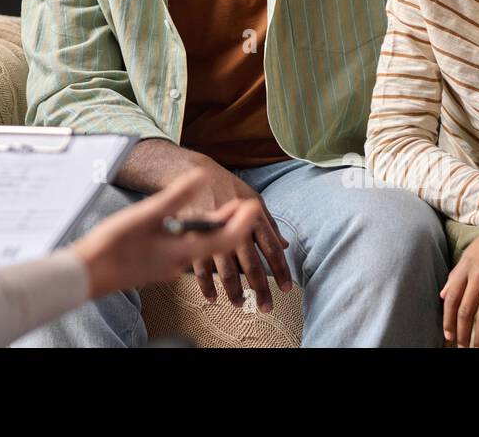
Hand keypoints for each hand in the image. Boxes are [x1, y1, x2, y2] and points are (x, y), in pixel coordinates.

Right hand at [71, 168, 262, 299]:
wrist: (88, 272)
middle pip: (216, 243)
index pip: (226, 239)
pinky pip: (187, 252)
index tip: (252, 206)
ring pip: (202, 249)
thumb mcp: (146, 215)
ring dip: (214, 231)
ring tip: (223, 213)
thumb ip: (176, 196)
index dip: (242, 222)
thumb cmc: (114, 245)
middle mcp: (180, 262)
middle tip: (244, 206)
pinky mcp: (158, 267)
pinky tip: (188, 228)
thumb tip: (200, 177)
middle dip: (232, 224)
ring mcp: (169, 267)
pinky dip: (196, 238)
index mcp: (183, 251)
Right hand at [179, 157, 294, 312]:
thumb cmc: (226, 186)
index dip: (280, 270)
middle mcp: (236, 226)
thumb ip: (268, 223)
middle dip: (260, 288)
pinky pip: (201, 267)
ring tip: (240, 304)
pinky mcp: (193, 237)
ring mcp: (214, 233)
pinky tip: (212, 297)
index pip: (271, 248)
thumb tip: (284, 245)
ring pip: (226, 270)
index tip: (286, 289)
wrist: (192, 172)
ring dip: (234, 291)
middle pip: (251, 264)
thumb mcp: (252, 197)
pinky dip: (206, 285)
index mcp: (252, 216)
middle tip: (266, 306)